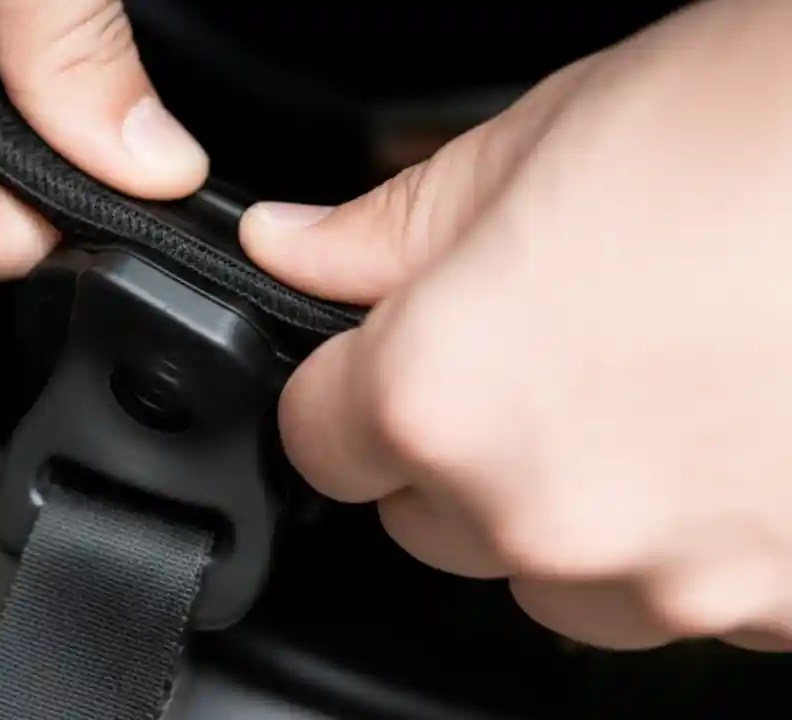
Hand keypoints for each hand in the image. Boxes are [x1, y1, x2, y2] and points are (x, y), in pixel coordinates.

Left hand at [241, 0, 791, 650]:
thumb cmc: (771, 131)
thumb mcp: (539, 140)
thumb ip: (390, 227)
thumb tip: (294, 248)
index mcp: (443, 394)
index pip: (317, 437)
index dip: (343, 386)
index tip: (382, 352)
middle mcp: (540, 510)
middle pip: (426, 514)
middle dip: (453, 441)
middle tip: (543, 343)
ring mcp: (666, 576)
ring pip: (547, 570)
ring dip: (565, 498)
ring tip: (650, 384)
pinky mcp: (772, 605)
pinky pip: (674, 592)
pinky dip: (681, 529)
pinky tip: (727, 428)